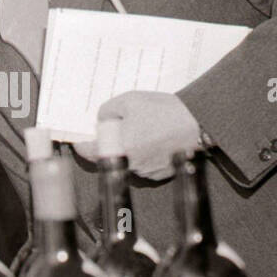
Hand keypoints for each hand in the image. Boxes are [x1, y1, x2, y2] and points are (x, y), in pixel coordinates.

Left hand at [72, 90, 200, 179]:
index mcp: (119, 149)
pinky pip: (145, 164)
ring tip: (146, 129)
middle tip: (119, 126)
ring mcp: (146, 172)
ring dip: (131, 147)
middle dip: (112, 142)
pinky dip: (146, 153)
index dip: (81, 144)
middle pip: (111, 155)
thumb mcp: (130, 101)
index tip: (77, 139)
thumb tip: (102, 121)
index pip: (89, 152)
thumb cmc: (164, 112)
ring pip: (129, 159)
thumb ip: (108, 111)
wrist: (199, 124)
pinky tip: (157, 138)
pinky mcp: (160, 174)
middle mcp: (130, 165)